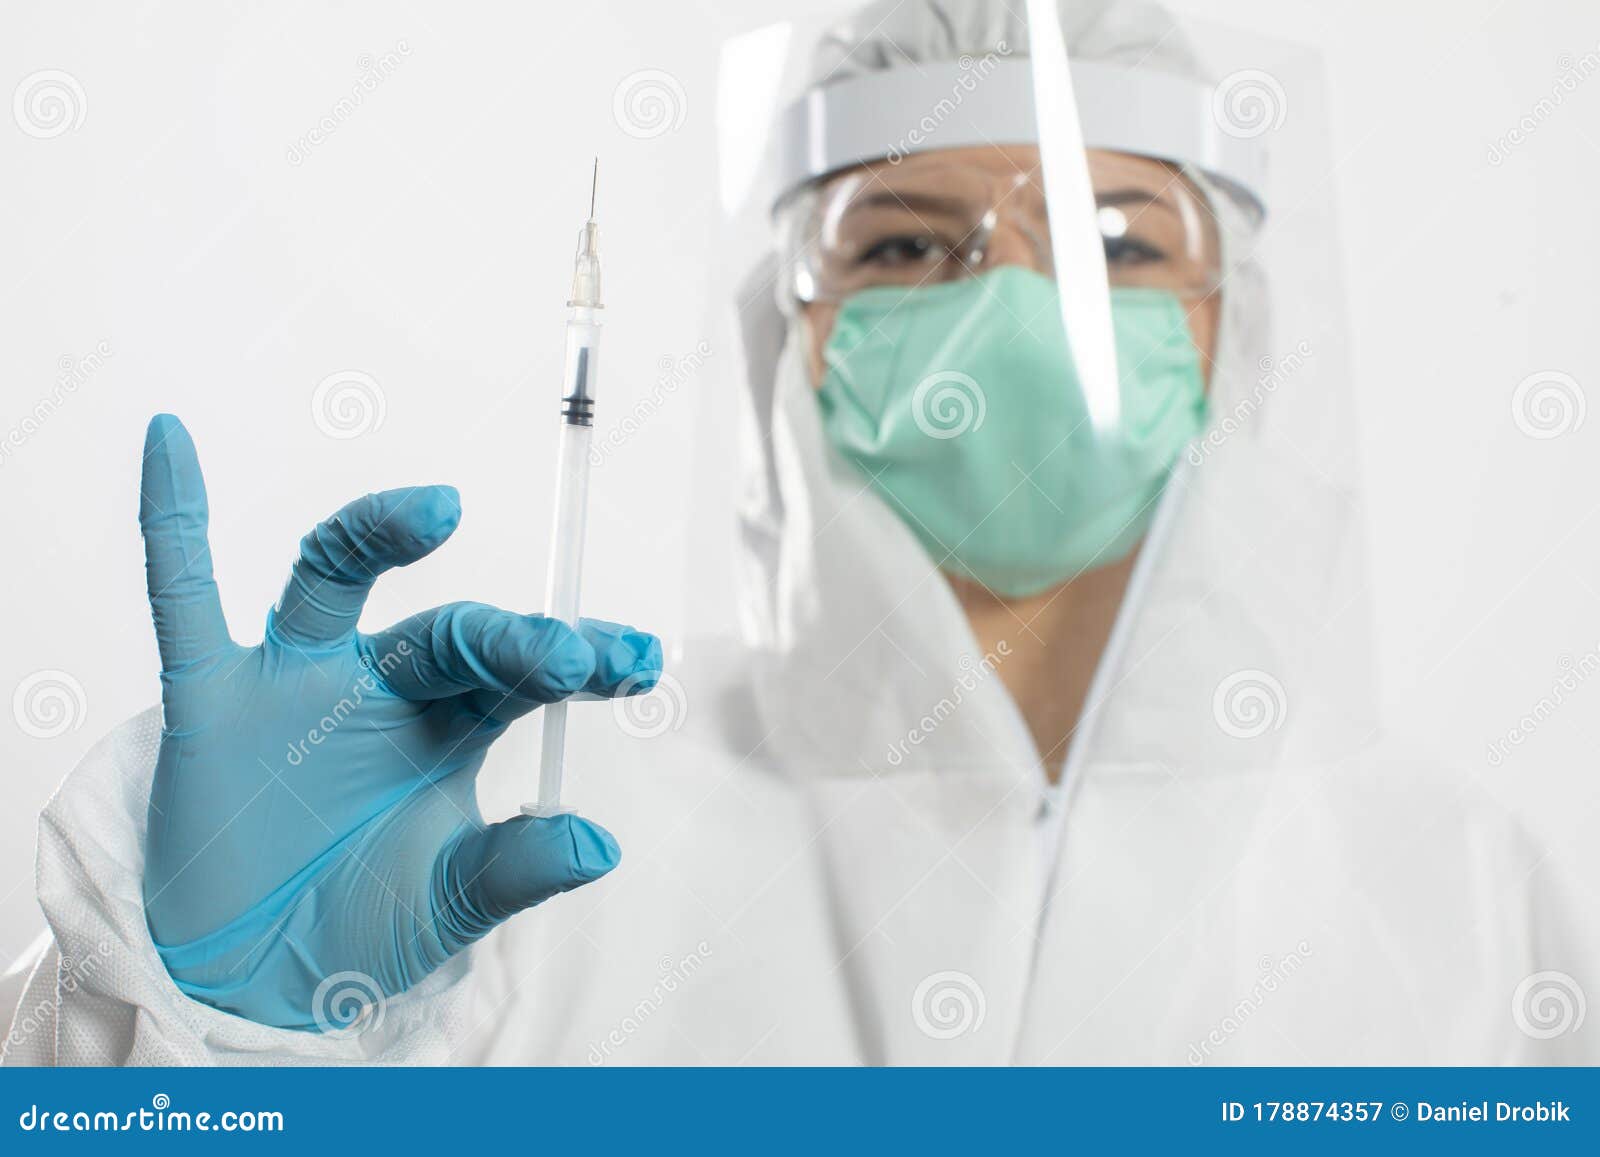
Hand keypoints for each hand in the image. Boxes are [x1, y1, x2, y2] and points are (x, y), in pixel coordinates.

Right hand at [137, 414, 659, 1030]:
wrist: (250, 977)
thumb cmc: (359, 924)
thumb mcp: (447, 908)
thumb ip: (512, 871)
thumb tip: (600, 844)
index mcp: (456, 723)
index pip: (527, 670)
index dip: (584, 657)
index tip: (642, 659)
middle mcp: (384, 684)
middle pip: (451, 632)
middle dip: (511, 640)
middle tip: (569, 658)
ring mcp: (299, 679)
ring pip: (337, 577)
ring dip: (381, 534)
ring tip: (441, 508)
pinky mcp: (212, 695)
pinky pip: (183, 595)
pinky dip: (173, 522)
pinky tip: (170, 444)